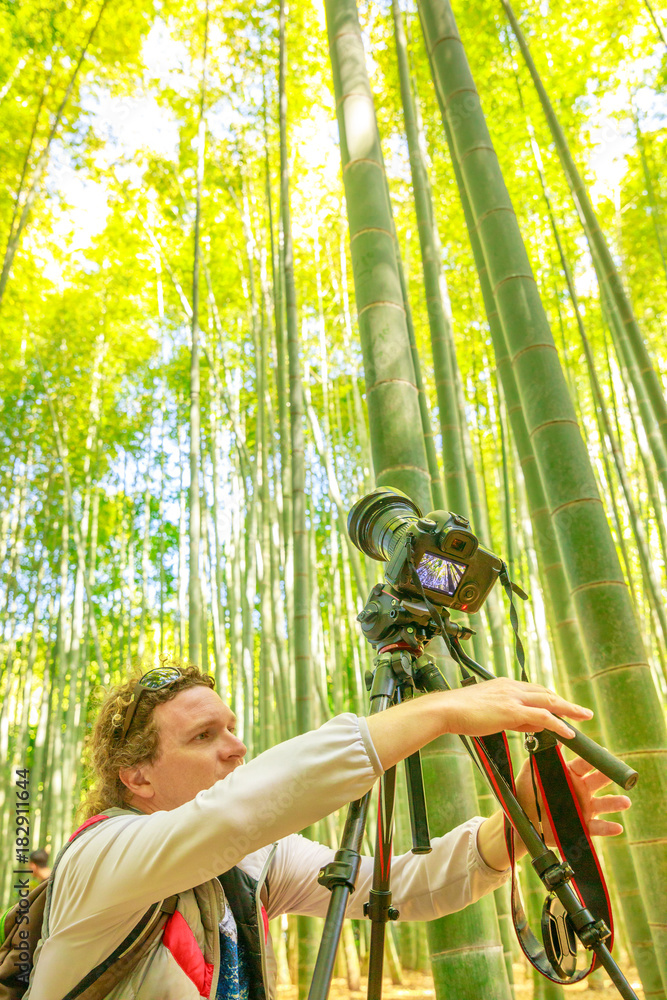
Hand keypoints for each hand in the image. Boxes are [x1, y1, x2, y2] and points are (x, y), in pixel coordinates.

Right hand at [442, 677, 593, 741]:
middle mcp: (512, 687)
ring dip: (569, 710)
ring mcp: (513, 698)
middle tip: (581, 711)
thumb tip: (532, 725)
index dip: (551, 700)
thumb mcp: (491, 714)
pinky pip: (542, 717)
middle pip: (546, 693)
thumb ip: (512, 718)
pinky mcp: (512, 711)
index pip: (534, 691)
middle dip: (566, 703)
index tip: (562, 707)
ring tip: (584, 717)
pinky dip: (558, 724)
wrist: (447, 709)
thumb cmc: (462, 712)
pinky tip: (568, 732)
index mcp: (505, 685)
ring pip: (549, 702)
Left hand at [515, 754, 631, 841]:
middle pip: (598, 781)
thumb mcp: (533, 769)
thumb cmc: (528, 789)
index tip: (603, 752)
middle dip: (609, 776)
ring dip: (615, 803)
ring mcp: (584, 808)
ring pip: (603, 804)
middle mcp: (581, 790)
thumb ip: (543, 753)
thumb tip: (551, 734)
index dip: (594, 758)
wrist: (524, 816)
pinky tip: (617, 827)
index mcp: (571, 774)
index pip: (585, 764)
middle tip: (620, 773)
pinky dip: (608, 828)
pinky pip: (597, 827)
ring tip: (626, 802)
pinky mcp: (583, 826)